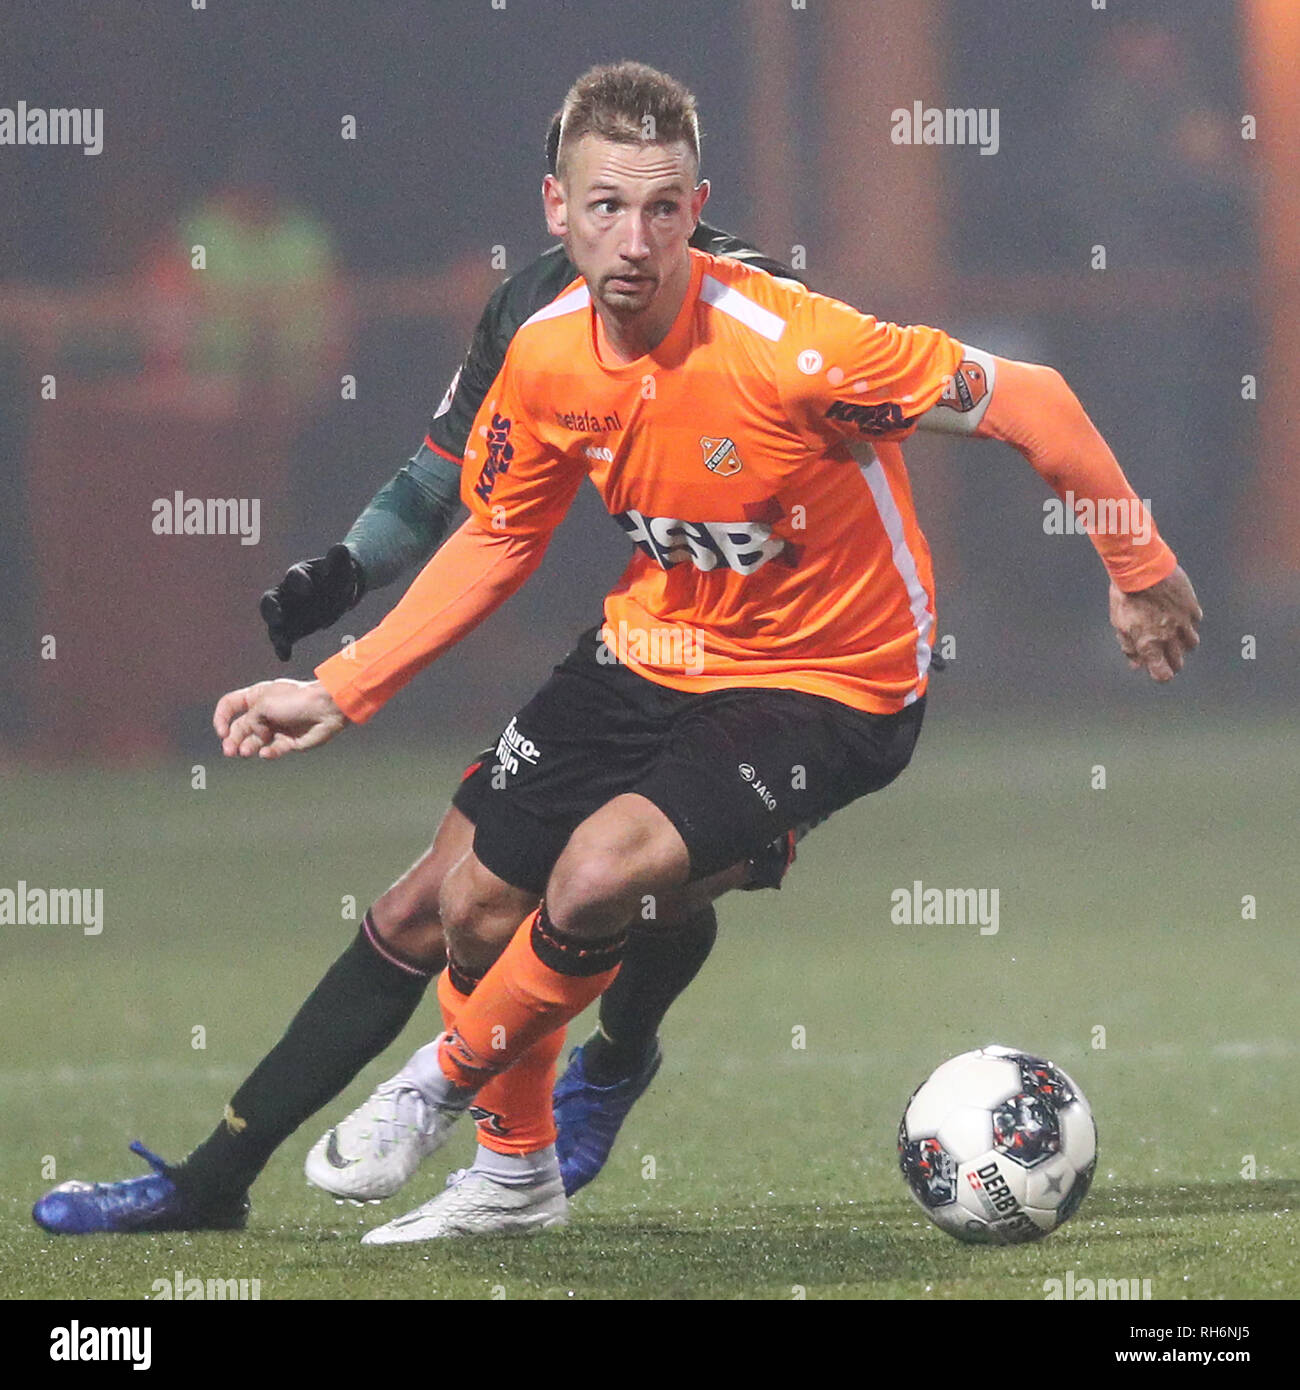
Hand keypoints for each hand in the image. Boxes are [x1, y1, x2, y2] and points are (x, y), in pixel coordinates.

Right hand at [213, 679, 346, 758]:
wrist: (325, 708)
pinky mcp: (289, 741)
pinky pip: (274, 750)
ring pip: (255, 741)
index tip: (221, 731)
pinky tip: (265, 753)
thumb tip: (253, 736)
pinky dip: (268, 753)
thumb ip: (249, 719)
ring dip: (248, 747)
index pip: (230, 705)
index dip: (221, 718)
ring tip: (245, 752)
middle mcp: (265, 712)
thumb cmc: (295, 699)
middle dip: (232, 740)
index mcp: (256, 696)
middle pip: (240, 728)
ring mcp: (277, 727)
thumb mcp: (263, 703)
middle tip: (229, 751)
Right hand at [260, 544, 364, 660]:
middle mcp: (286, 593)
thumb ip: (338, 559)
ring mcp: (286, 611)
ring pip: (273, 621)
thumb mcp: (341, 567)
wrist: (338, 590)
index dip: (299, 581)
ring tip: (280, 641)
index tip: (307, 587)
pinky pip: (282, 638)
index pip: (294, 576)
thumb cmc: (337, 575)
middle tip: (278, 616)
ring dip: (275, 631)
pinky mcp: (290, 627)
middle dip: (272, 609)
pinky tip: (285, 656)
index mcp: (299, 575)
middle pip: (271, 599)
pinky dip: (282, 647)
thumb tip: (340, 547)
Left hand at [1109, 565, 1201, 681]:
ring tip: (1173, 634)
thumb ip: (1129, 646)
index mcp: (1149, 644)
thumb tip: (1136, 664)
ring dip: (1183, 643)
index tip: (1158, 670)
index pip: (1162, 674)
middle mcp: (1169, 637)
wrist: (1140, 569)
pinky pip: (1195, 622)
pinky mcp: (1192, 607)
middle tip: (1165, 654)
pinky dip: (1189, 622)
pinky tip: (1178, 615)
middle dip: (1172, 661)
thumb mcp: (1119, 624)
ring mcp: (1183, 623)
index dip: (1161, 674)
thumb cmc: (1125, 597)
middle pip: (1178, 662)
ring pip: (1192, 644)